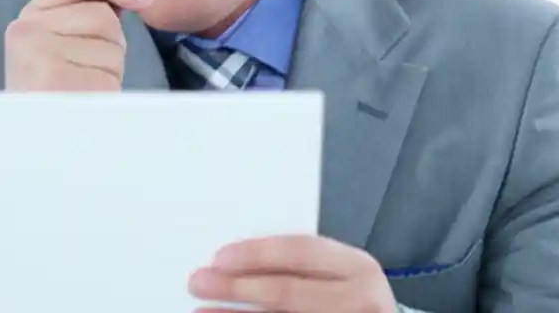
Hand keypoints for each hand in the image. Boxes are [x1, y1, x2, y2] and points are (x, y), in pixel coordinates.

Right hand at [4, 0, 152, 90]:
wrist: (31, 149)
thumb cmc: (56, 98)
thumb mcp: (63, 49)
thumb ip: (86, 18)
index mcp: (29, 19)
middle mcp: (27, 29)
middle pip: (103, 16)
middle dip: (111, 45)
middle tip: (84, 75)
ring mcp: (37, 51)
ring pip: (112, 45)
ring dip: (110, 71)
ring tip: (82, 89)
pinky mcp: (52, 75)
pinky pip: (109, 71)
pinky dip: (107, 89)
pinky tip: (84, 102)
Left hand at [189, 235, 396, 312]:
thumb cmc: (351, 299)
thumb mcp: (339, 273)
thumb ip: (301, 265)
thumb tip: (236, 261)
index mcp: (359, 268)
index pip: (301, 251)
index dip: (256, 253)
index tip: (219, 258)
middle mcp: (359, 300)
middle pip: (286, 291)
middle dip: (237, 287)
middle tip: (199, 282)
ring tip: (202, 311)